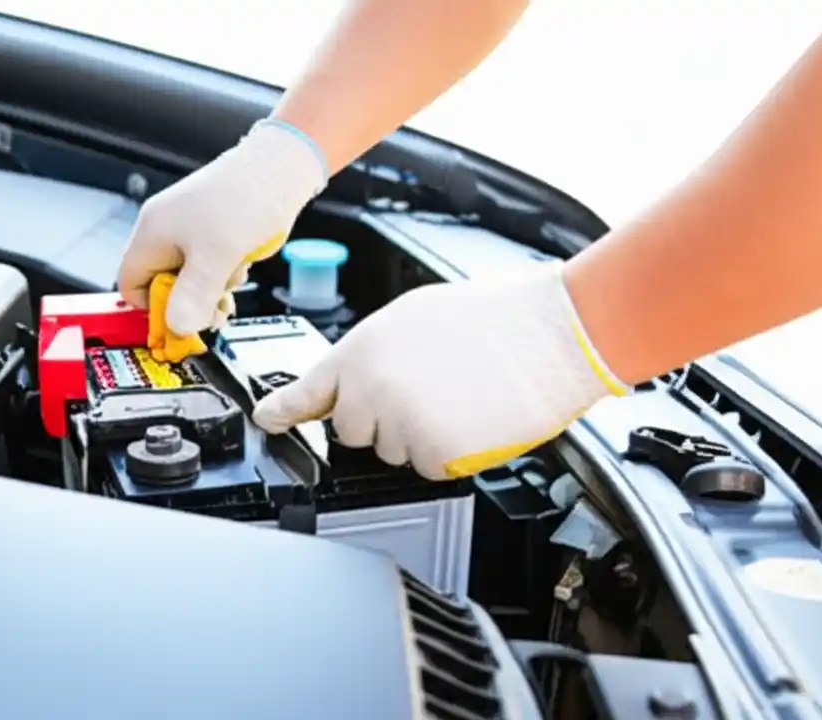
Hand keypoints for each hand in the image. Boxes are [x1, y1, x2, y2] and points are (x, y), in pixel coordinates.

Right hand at [117, 119, 327, 338]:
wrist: (281, 167)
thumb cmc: (245, 198)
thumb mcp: (217, 255)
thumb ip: (194, 295)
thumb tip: (177, 328)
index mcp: (153, 232)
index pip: (130, 284)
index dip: (152, 308)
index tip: (181, 321)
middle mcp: (166, 231)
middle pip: (162, 286)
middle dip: (189, 302)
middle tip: (215, 310)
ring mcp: (190, 232)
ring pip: (189, 280)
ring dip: (210, 291)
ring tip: (231, 281)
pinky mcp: (212, 233)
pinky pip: (208, 268)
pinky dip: (222, 276)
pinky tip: (239, 266)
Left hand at [251, 263, 628, 479]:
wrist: (553, 330)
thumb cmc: (495, 317)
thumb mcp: (413, 317)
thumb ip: (372, 352)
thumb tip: (355, 376)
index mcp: (362, 349)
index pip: (308, 391)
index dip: (285, 410)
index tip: (268, 421)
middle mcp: (372, 388)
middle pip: (352, 430)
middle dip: (381, 419)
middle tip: (427, 389)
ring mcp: (401, 423)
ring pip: (392, 451)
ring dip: (417, 434)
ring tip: (457, 395)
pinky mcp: (435, 451)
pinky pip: (428, 467)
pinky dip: (448, 452)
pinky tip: (470, 417)